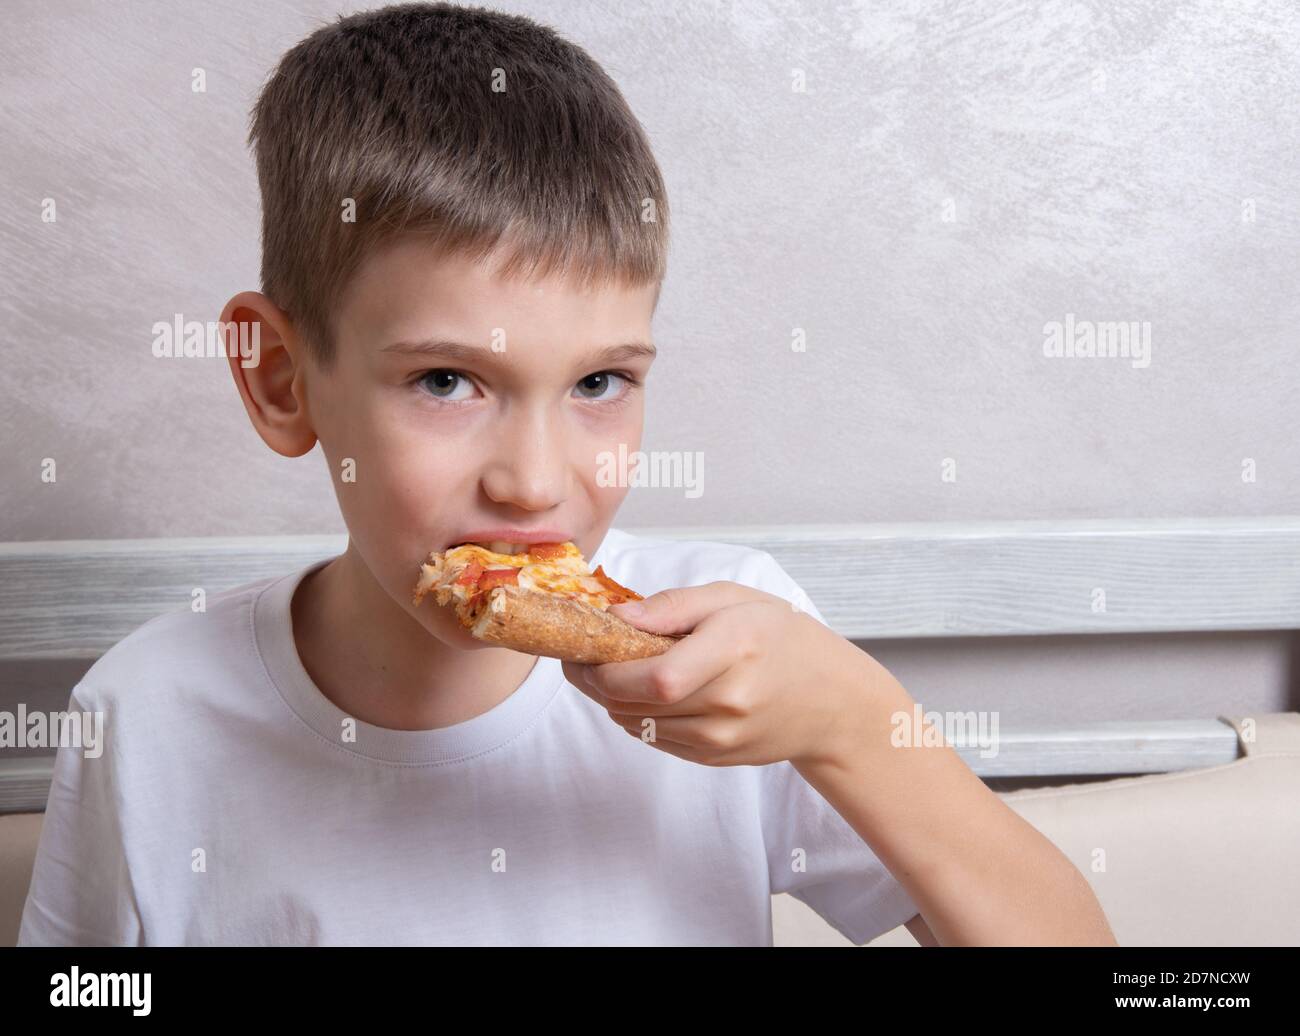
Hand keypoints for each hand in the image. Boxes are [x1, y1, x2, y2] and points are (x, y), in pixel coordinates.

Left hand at [562, 581, 901, 768]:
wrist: (831, 701)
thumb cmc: (782, 638)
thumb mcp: (734, 599)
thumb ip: (673, 606)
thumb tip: (617, 618)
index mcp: (735, 649)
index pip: (655, 677)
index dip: (606, 668)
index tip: (581, 649)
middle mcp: (728, 702)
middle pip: (634, 702)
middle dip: (594, 681)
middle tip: (581, 656)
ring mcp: (721, 738)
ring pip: (635, 723)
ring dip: (611, 699)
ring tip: (616, 669)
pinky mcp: (714, 758)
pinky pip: (653, 738)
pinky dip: (636, 715)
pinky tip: (646, 691)